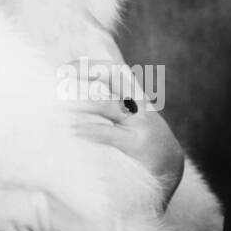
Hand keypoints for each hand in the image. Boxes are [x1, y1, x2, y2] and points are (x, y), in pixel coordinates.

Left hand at [65, 61, 183, 211]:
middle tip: (59, 78)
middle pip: (110, 80)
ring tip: (62, 102)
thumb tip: (83, 93)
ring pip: (109, 105)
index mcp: (135, 95)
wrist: (171, 164)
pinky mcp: (136, 142)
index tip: (64, 67)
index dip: (88, 66)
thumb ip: (114, 102)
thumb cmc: (143, 138)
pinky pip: (109, 133)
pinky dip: (90, 130)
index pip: (112, 71)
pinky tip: (73, 130)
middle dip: (84, 75)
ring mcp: (138, 122)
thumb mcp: (132, 114)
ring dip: (83, 101)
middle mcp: (137, 104)